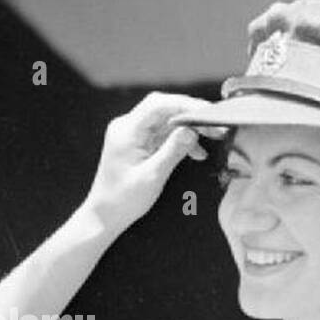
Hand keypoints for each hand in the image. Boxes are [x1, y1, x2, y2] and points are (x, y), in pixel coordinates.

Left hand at [83, 93, 225, 235]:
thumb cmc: (123, 200)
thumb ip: (173, 150)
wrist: (105, 216)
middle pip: (163, 109)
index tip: (207, 113)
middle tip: (215, 125)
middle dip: (190, 115)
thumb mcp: (152, 176)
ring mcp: (132, 134)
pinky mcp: (138, 143)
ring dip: (188, 128)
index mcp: (126, 130)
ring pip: (166, 120)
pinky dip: (180, 139)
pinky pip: (162, 134)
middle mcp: (127, 126)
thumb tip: (192, 130)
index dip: (185, 104)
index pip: (158, 104)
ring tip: (212, 137)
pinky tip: (197, 152)